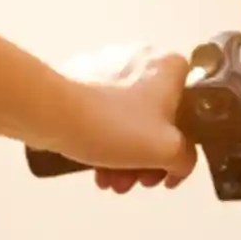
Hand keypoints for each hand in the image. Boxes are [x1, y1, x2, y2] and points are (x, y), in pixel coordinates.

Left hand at [56, 44, 196, 192]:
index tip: (164, 172)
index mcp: (172, 66)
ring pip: (128, 117)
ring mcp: (110, 64)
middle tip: (134, 181)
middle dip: (146, 158)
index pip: (192, 111)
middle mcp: (145, 57)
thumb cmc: (115, 125)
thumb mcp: (167, 151)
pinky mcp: (81, 74)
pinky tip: (93, 165)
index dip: (182, 148)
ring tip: (108, 181)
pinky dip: (103, 137)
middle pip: (157, 119)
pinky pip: (103, 110)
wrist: (48, 112)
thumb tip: (179, 163)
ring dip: (124, 156)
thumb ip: (186, 159)